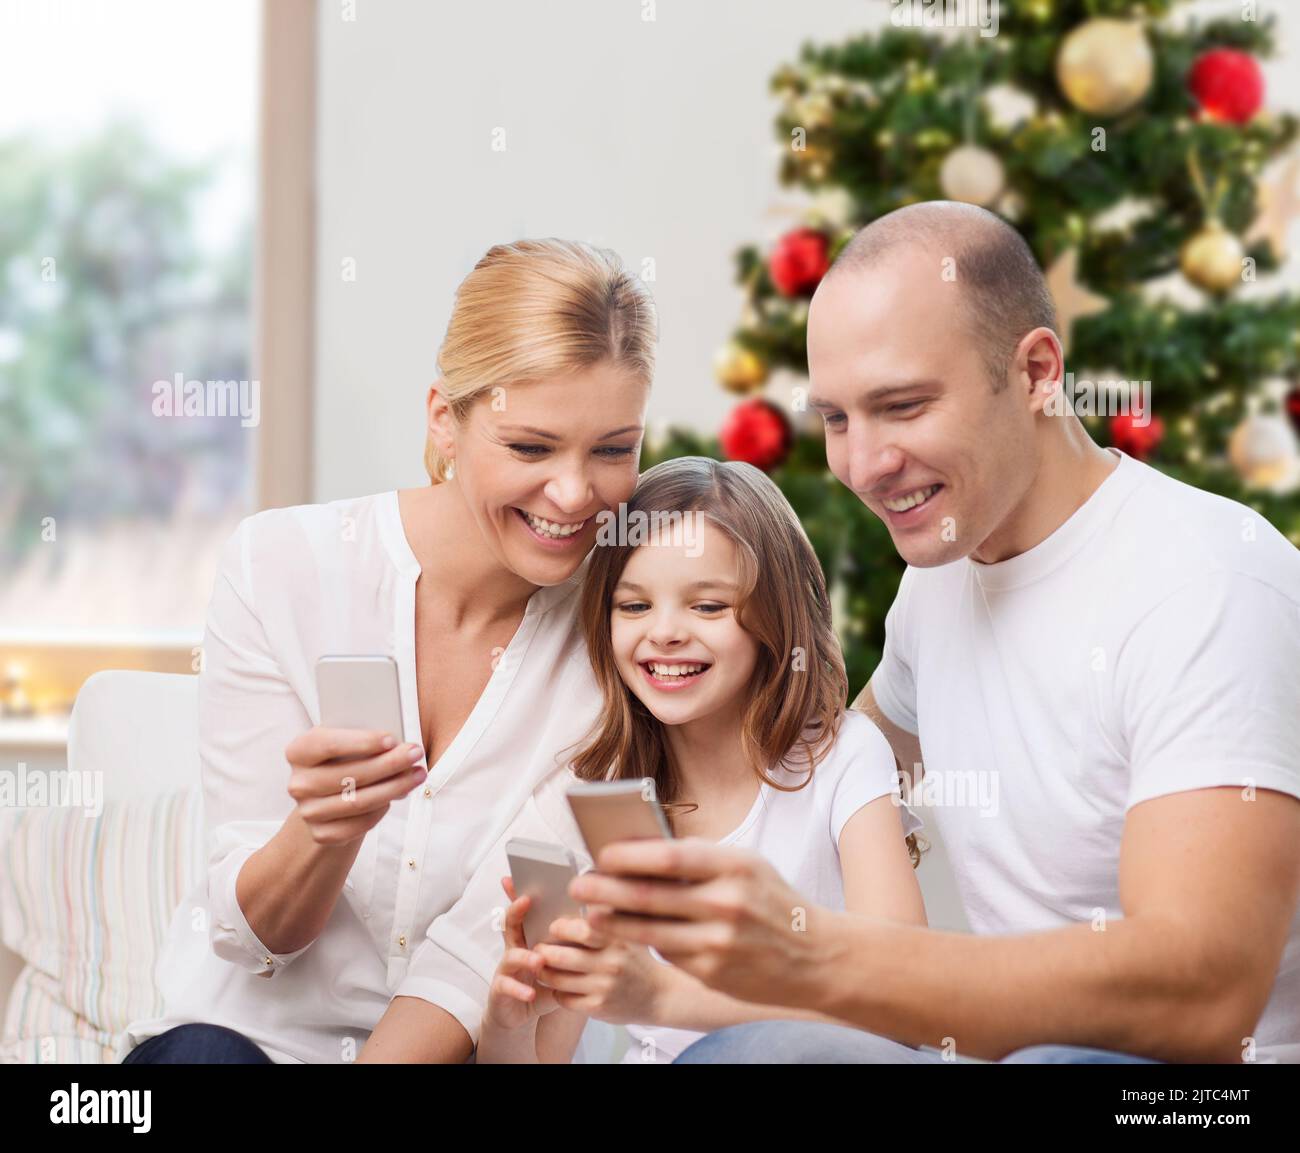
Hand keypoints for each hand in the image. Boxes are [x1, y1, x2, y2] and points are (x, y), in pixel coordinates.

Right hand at [284, 726, 427, 845]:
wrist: (329, 795)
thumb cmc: (344, 757)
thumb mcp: (347, 738)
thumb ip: (363, 735)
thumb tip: (396, 744)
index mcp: (299, 751)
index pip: (328, 744)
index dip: (361, 742)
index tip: (392, 739)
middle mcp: (298, 783)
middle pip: (350, 775)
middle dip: (389, 764)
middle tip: (416, 753)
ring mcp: (308, 811)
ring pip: (359, 801)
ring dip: (395, 787)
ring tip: (417, 774)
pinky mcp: (322, 834)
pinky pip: (360, 824)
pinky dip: (382, 809)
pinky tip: (397, 795)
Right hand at [483, 877, 560, 1031]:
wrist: (520, 1014)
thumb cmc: (543, 982)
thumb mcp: (558, 960)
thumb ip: (570, 942)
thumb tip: (599, 919)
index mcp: (529, 938)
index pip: (527, 911)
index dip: (524, 893)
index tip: (526, 876)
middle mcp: (515, 948)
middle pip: (511, 924)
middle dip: (516, 910)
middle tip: (526, 900)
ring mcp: (506, 968)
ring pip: (510, 956)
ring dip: (525, 956)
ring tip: (539, 960)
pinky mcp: (500, 990)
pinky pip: (506, 986)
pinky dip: (519, 989)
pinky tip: (531, 992)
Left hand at [530, 910, 670, 1025]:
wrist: (659, 995)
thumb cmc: (636, 958)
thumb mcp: (629, 932)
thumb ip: (606, 914)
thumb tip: (581, 887)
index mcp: (618, 938)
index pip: (581, 929)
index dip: (560, 927)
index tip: (554, 927)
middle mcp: (612, 962)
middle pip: (561, 956)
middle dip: (543, 951)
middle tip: (538, 948)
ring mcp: (605, 986)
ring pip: (557, 978)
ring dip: (544, 972)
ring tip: (542, 966)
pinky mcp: (599, 1007)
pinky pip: (564, 998)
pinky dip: (556, 991)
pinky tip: (560, 985)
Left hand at [568, 838, 830, 1006]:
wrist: (816, 957)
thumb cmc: (773, 902)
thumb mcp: (746, 866)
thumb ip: (700, 858)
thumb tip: (643, 849)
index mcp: (734, 866)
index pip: (668, 856)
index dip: (628, 855)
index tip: (602, 853)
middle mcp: (725, 903)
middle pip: (649, 896)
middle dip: (605, 890)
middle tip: (579, 884)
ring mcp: (717, 942)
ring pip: (648, 931)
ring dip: (612, 922)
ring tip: (589, 912)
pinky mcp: (711, 972)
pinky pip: (666, 953)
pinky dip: (643, 942)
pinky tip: (626, 933)